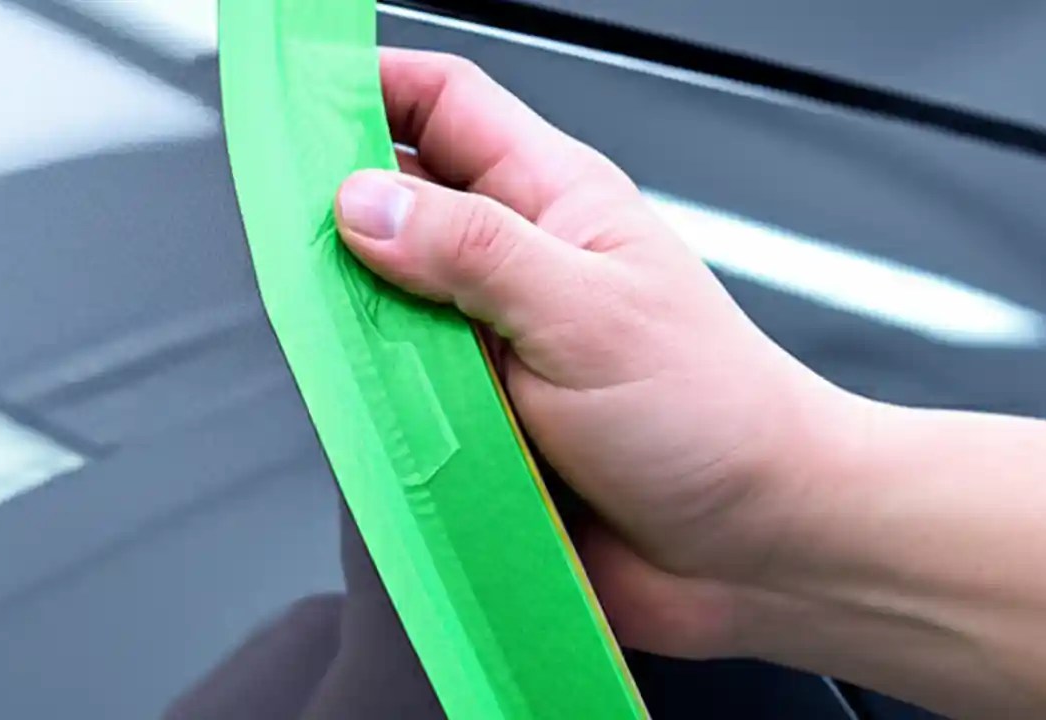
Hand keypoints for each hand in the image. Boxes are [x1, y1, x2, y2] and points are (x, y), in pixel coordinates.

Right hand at [334, 49, 851, 658]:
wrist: (754, 547)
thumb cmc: (713, 413)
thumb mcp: (586, 311)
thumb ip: (471, 252)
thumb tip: (364, 204)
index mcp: (552, 202)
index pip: (444, 105)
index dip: (368, 86)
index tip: (295, 99)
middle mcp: (514, 268)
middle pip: (397, 208)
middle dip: (337, 219)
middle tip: (291, 244)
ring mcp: (492, 349)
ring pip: (385, 312)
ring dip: (356, 330)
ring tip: (343, 347)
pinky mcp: (480, 426)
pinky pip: (399, 399)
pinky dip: (375, 408)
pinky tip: (374, 420)